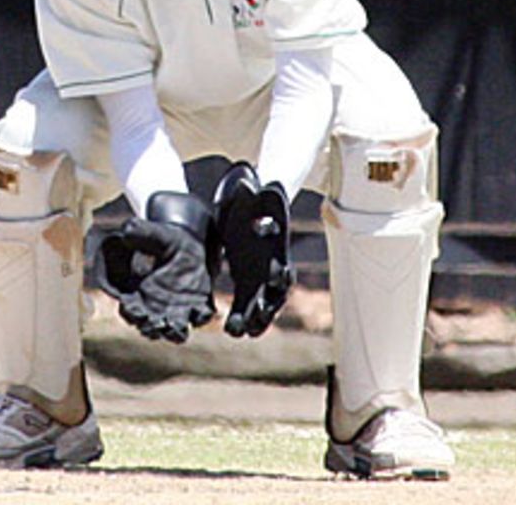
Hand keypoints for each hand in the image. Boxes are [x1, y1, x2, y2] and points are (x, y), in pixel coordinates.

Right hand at [92, 192, 216, 343]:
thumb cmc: (162, 239)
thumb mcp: (150, 233)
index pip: (129, 311)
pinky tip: (202, 310)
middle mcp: (156, 308)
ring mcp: (178, 310)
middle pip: (150, 328)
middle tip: (156, 322)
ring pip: (174, 331)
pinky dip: (201, 317)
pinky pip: (200, 318)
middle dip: (152, 328)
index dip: (131, 313)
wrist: (188, 242)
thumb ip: (137, 232)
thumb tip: (126, 230)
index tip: (134, 308)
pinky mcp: (199, 306)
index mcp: (138, 294)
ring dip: (175, 331)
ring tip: (177, 326)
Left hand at [211, 162, 294, 337]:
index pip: (282, 257)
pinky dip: (243, 318)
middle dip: (267, 304)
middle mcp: (274, 262)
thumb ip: (250, 190)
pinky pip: (249, 304)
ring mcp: (263, 274)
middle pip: (275, 288)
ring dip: (255, 318)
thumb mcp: (249, 191)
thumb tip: (249, 183)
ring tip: (241, 333)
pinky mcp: (249, 281)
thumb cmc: (250, 198)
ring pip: (265, 302)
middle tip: (257, 318)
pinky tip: (233, 331)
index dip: (280, 270)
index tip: (276, 279)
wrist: (249, 206)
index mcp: (276, 242)